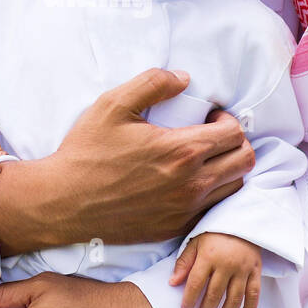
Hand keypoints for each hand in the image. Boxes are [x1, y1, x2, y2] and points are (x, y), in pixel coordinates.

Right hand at [0, 68, 254, 254]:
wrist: (63, 202)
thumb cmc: (87, 151)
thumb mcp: (113, 104)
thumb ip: (152, 83)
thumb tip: (184, 78)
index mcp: (181, 151)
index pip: (235, 134)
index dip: (227, 120)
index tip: (209, 116)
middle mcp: (191, 184)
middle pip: (244, 161)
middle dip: (235, 142)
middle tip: (212, 135)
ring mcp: (185, 210)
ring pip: (234, 187)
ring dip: (227, 168)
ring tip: (203, 158)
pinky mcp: (175, 228)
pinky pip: (211, 210)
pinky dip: (210, 193)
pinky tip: (187, 182)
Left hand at [169, 232, 261, 307]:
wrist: (242, 220)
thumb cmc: (215, 233)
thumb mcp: (195, 242)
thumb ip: (184, 262)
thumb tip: (172, 282)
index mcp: (208, 256)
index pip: (195, 283)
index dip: (189, 299)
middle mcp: (226, 264)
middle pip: (214, 293)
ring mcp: (243, 268)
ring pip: (235, 297)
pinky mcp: (256, 270)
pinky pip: (254, 293)